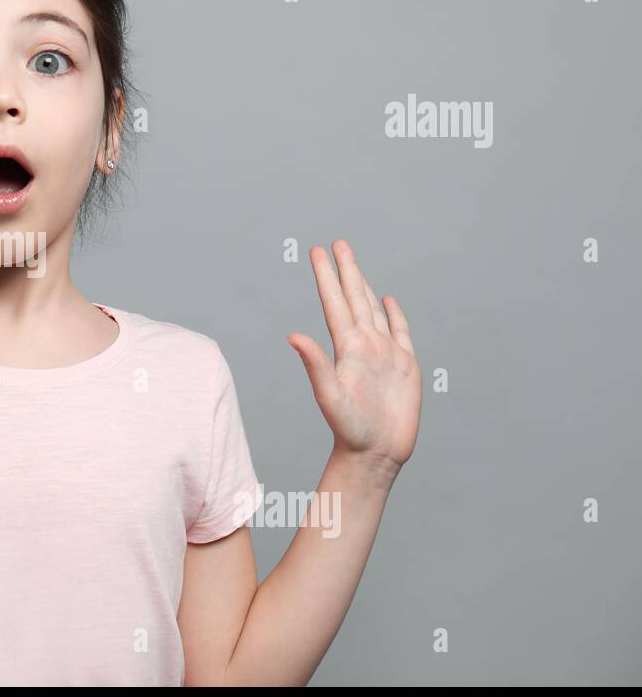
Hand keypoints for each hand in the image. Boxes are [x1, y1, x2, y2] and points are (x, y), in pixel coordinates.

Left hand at [286, 240, 420, 470]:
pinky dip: (394, 313)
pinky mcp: (405, 366)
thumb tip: (292, 336)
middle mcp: (364, 345)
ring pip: (374, 310)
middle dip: (346, 270)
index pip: (334, 303)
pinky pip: (400, 332)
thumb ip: (314, 364)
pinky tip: (387, 299)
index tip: (317, 251)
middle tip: (336, 242)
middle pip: (354, 298)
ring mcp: (385, 354)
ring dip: (364, 286)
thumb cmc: (349, 430)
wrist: (375, 454)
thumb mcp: (330, 395)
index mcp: (347, 348)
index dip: (327, 276)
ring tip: (355, 265)